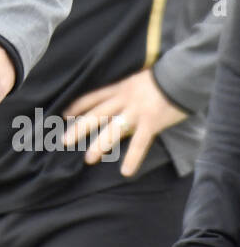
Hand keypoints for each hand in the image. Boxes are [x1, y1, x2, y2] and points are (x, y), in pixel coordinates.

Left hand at [62, 69, 187, 174]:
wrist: (182, 74)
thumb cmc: (163, 76)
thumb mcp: (138, 79)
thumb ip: (127, 90)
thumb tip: (119, 102)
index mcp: (120, 87)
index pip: (93, 97)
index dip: (77, 106)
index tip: (64, 115)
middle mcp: (123, 99)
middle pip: (96, 114)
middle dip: (79, 128)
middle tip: (64, 142)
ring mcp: (136, 111)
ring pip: (113, 129)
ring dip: (100, 145)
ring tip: (88, 159)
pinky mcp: (151, 122)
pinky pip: (139, 143)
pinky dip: (133, 158)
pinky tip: (126, 172)